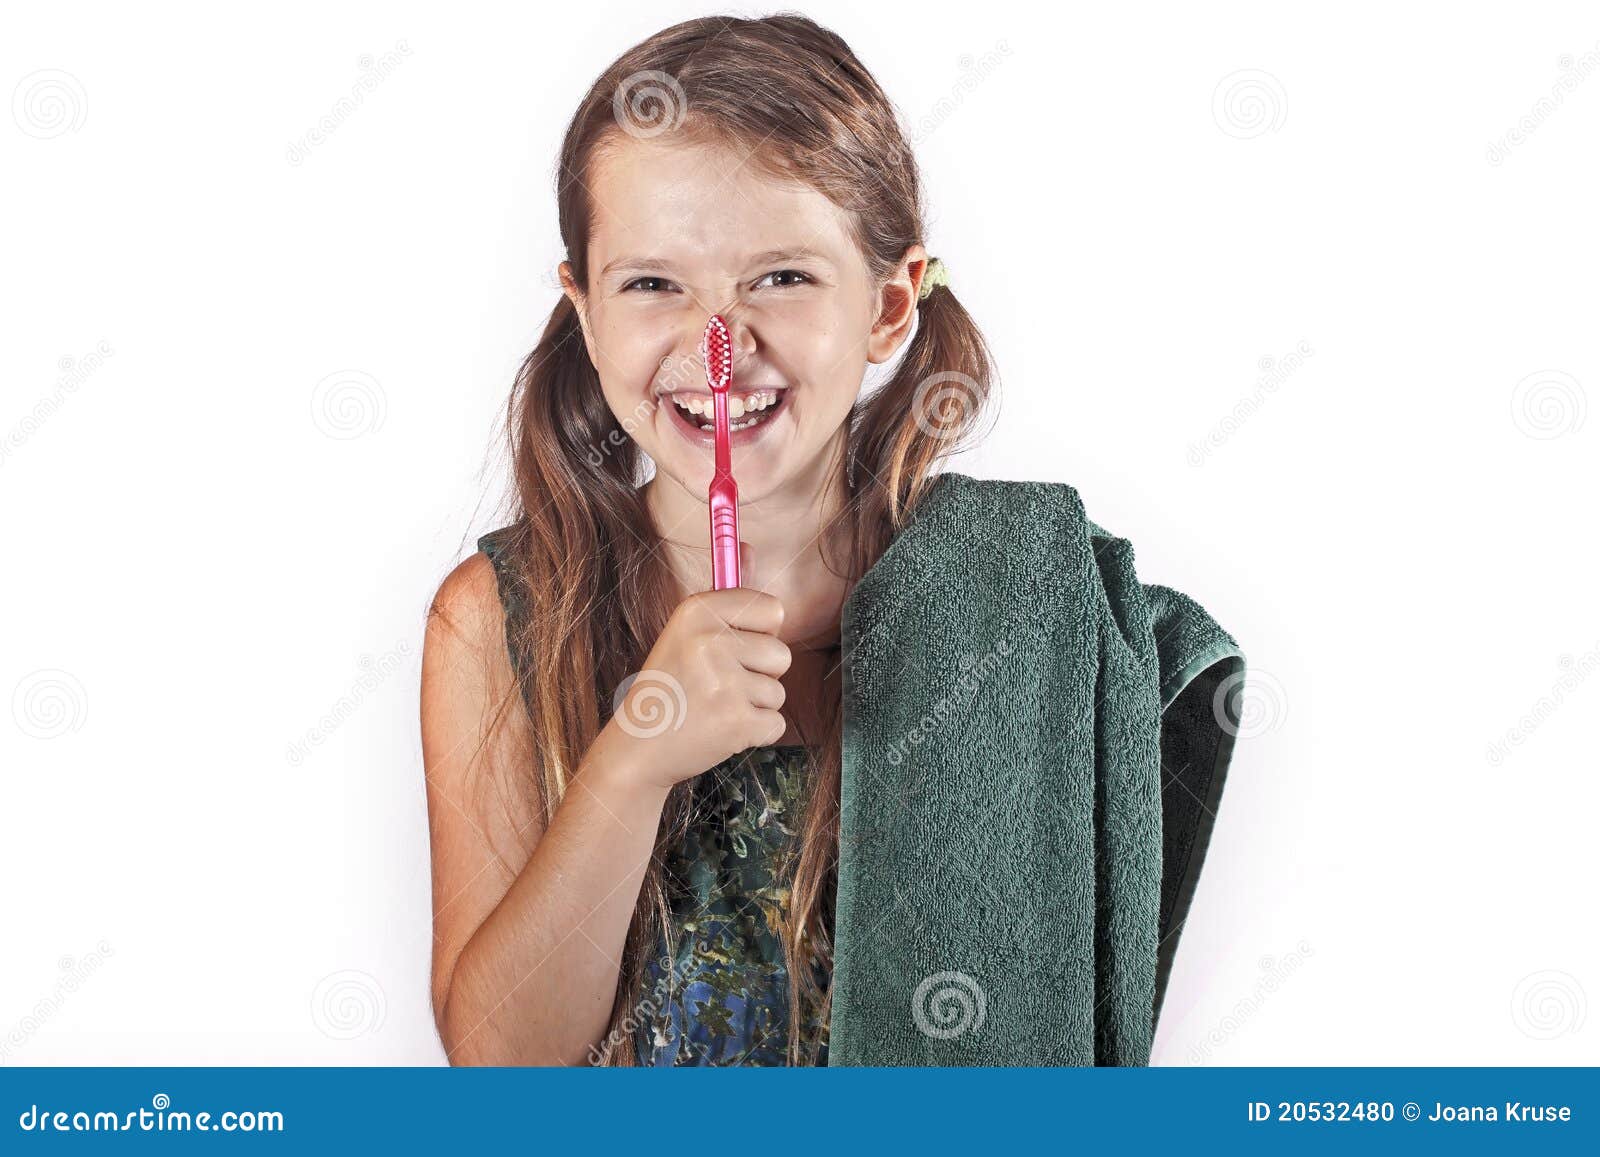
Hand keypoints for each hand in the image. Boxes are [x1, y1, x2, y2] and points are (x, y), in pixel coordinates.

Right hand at [602, 585, 790, 790]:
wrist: (638, 747)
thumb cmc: (670, 685)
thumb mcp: (687, 631)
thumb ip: (728, 593)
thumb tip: (751, 546)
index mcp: (698, 610)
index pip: (773, 610)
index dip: (759, 633)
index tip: (732, 646)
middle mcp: (711, 641)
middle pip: (782, 653)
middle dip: (759, 673)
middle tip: (718, 684)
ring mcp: (725, 683)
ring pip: (779, 691)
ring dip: (753, 704)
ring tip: (715, 707)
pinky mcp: (737, 722)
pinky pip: (775, 723)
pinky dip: (754, 732)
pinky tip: (720, 729)